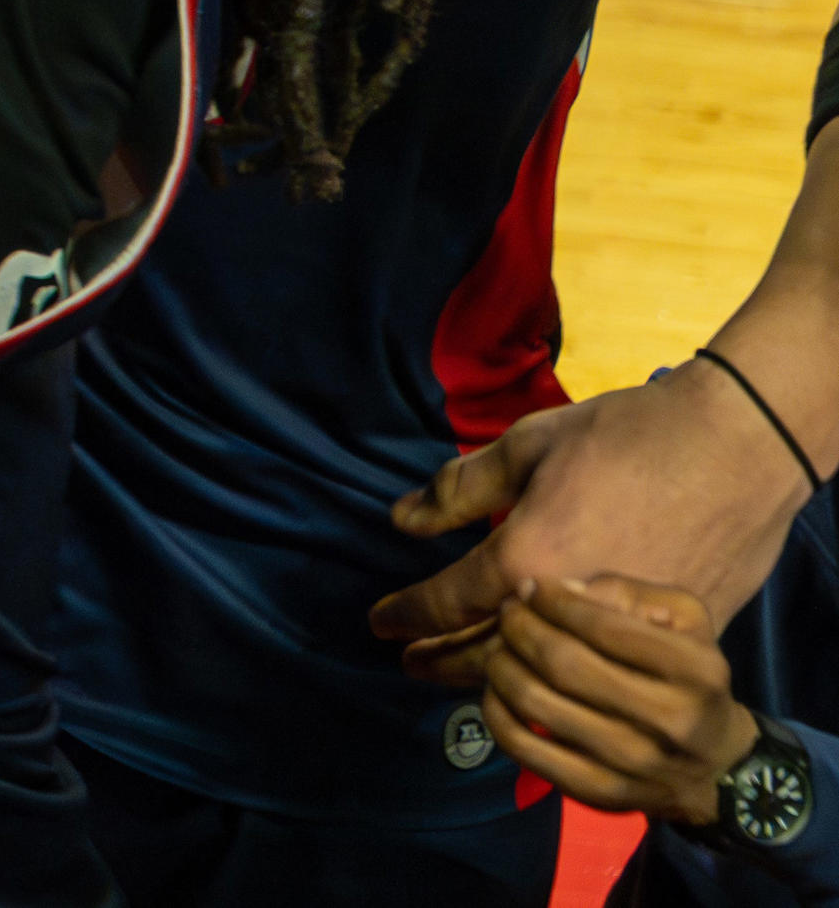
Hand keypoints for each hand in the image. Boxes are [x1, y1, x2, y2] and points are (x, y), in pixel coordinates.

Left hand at [373, 367, 818, 676]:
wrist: (733, 447)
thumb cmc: (625, 435)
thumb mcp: (526, 445)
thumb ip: (459, 488)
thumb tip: (402, 518)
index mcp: (525, 557)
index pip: (448, 599)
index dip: (407, 613)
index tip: (380, 624)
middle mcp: (569, 608)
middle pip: (490, 653)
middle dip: (443, 659)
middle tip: (410, 662)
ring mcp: (624, 631)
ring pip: (546, 673)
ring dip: (495, 679)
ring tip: (461, 677)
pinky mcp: (671, 639)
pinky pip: (604, 674)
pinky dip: (563, 679)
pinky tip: (543, 677)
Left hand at [483, 579, 756, 824]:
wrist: (718, 768)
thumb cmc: (689, 680)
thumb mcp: (684, 624)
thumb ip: (629, 594)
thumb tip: (563, 590)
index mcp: (696, 670)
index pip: (603, 625)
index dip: (553, 601)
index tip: (531, 589)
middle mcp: (671, 720)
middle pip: (564, 664)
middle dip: (520, 628)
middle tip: (508, 613)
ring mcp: (635, 764)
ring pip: (537, 704)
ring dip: (502, 666)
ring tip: (499, 647)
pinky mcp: (602, 794)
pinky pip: (526, 749)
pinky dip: (496, 713)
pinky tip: (498, 690)